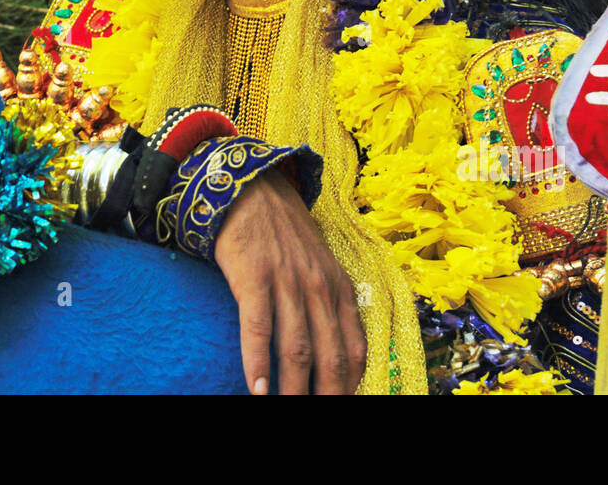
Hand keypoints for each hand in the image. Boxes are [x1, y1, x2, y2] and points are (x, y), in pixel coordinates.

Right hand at [213, 168, 365, 393]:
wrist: (253, 188)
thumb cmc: (284, 231)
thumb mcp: (320, 262)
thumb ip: (330, 300)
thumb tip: (338, 348)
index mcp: (338, 287)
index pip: (355, 349)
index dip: (351, 386)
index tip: (344, 405)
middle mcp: (318, 288)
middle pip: (329, 357)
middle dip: (327, 396)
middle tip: (318, 420)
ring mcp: (287, 282)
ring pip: (296, 349)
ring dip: (294, 391)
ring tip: (286, 413)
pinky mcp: (254, 277)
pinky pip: (257, 328)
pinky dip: (258, 363)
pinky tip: (257, 388)